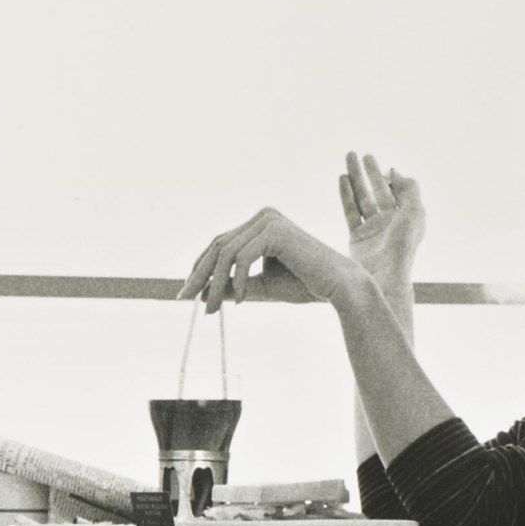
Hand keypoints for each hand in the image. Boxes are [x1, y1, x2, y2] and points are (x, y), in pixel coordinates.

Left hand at [178, 206, 354, 312]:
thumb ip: (234, 285)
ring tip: (211, 309)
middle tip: (186, 300)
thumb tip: (204, 292)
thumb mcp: (260, 286)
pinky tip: (242, 301)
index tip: (187, 293)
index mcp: (261, 224)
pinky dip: (238, 281)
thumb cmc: (304, 285)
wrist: (338, 287)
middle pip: (218, 245)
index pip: (220, 243)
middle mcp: (264, 216)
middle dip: (200, 275)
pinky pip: (242, 258)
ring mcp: (269, 220)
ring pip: (226, 253)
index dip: (200, 268)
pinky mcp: (275, 230)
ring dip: (214, 283)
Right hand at [338, 154, 424, 284]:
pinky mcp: (357, 238)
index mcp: (406, 217)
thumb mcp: (414, 212)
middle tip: (360, 154)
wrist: (383, 277)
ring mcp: (372, 230)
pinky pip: (350, 211)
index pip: (396, 190)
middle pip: (378, 191)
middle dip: (369, 172)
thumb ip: (408, 188)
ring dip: (356, 178)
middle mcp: (389, 222)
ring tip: (348, 159)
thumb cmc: (402, 247)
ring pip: (362, 198)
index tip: (379, 166)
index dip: (388, 176)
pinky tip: (342, 179)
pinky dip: (346, 194)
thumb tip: (393, 171)